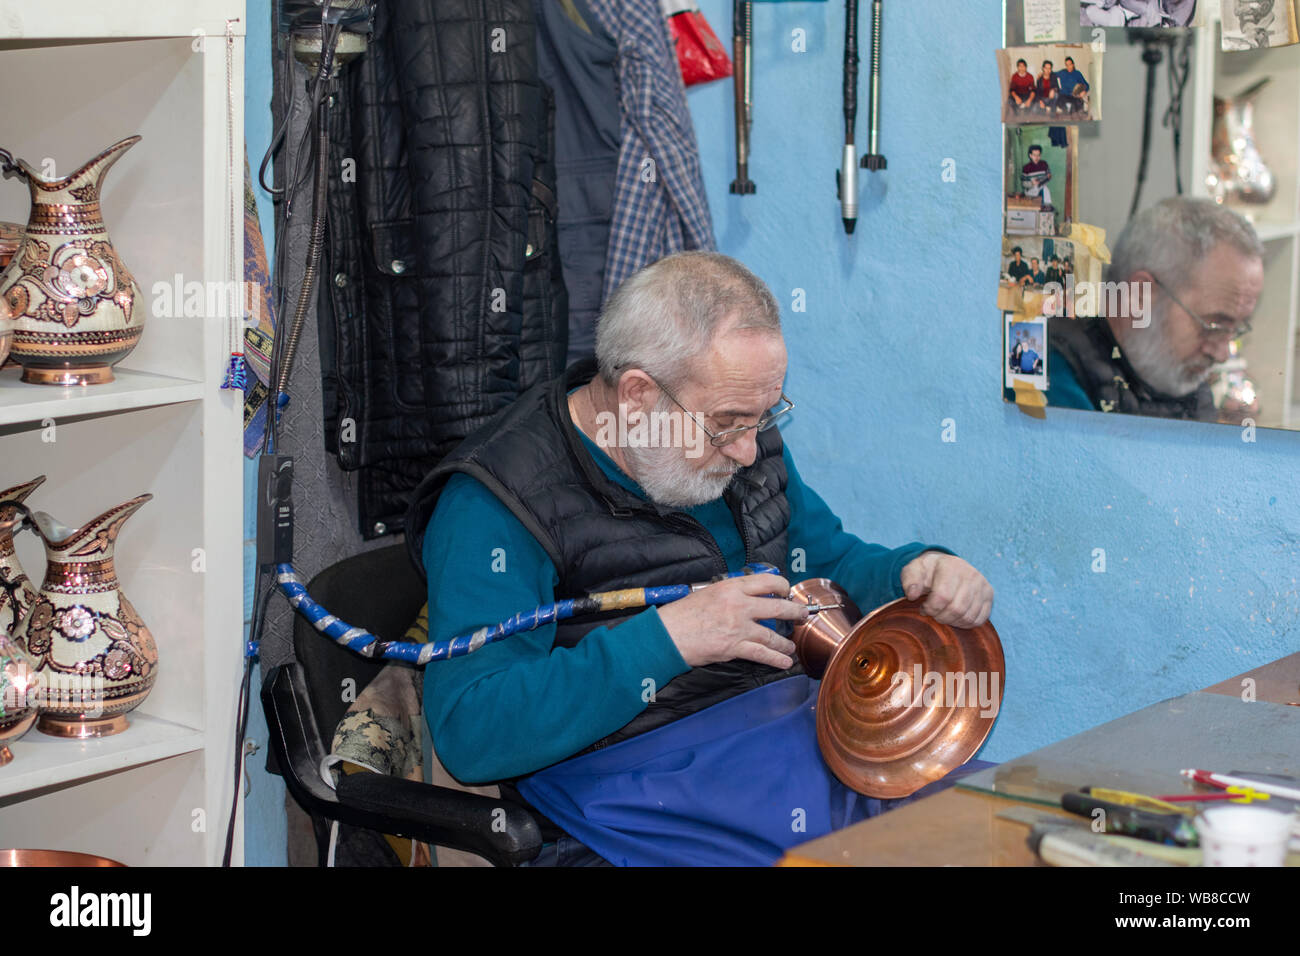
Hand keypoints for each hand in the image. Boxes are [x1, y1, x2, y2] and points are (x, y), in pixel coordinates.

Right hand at [657, 573, 807, 669]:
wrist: (667, 635)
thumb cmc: (682, 614)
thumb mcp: (707, 593)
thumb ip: (730, 594)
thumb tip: (747, 597)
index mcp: (731, 587)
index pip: (768, 582)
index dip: (783, 587)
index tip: (786, 592)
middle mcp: (739, 605)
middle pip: (778, 608)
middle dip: (795, 613)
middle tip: (802, 616)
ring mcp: (739, 627)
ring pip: (773, 635)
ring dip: (785, 642)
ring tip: (790, 646)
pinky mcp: (735, 647)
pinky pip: (762, 654)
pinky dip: (776, 659)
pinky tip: (785, 662)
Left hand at [899, 552, 993, 628]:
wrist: (945, 566)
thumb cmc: (927, 572)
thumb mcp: (912, 571)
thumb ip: (909, 581)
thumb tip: (912, 595)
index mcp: (950, 566)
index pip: (942, 596)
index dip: (931, 608)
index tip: (924, 607)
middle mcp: (970, 574)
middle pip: (957, 609)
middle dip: (940, 617)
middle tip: (933, 613)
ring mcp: (982, 585)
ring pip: (968, 616)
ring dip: (952, 622)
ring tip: (943, 614)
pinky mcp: (989, 595)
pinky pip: (980, 619)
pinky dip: (965, 623)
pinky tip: (954, 617)